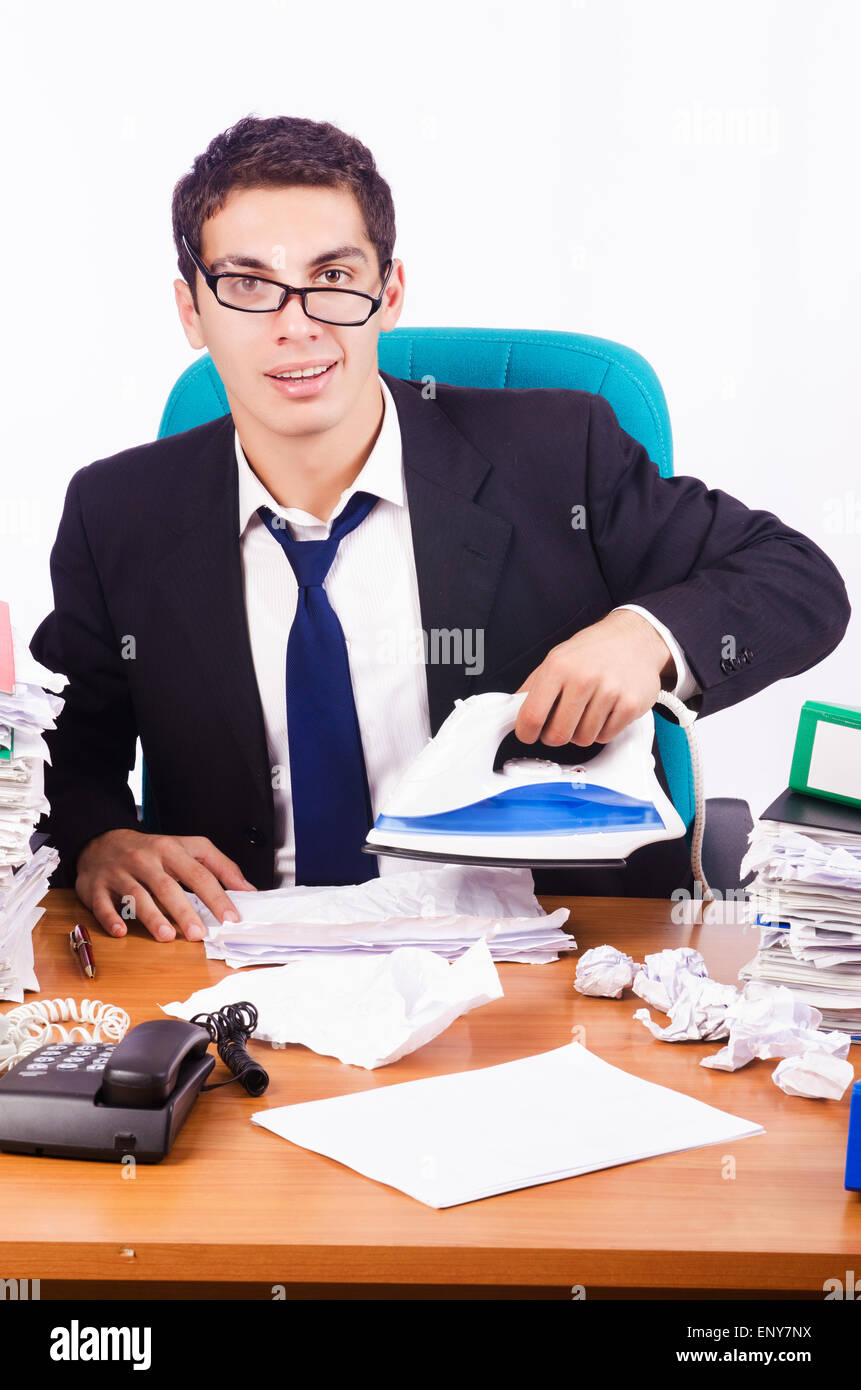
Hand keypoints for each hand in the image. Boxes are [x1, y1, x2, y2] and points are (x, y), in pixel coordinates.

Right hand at [75, 829, 257, 942]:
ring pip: (135, 896)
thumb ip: (220, 866)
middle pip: (166, 886)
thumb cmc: (154, 851)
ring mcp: (119, 873)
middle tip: (199, 933)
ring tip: (167, 936)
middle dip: (184, 911)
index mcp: (171, 849)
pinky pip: (102, 904)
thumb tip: (248, 891)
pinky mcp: (96, 887)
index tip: (230, 918)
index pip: (197, 873)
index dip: (215, 896)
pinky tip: (122, 931)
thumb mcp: (189, 849)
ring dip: (152, 917)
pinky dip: (111, 918)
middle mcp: (145, 860)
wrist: (104, 841)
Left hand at [514, 609, 674, 746]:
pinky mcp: (631, 704)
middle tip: (560, 724)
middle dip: (555, 735)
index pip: (532, 715)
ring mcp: (610, 691)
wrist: (635, 637)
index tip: (528, 734)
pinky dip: (602, 730)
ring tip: (586, 711)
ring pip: (583, 739)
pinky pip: (605, 736)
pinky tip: (604, 711)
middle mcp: (584, 678)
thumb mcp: (557, 658)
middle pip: (558, 734)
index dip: (526, 733)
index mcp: (559, 666)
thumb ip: (533, 687)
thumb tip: (512, 713)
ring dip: (581, 732)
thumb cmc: (593, 650)